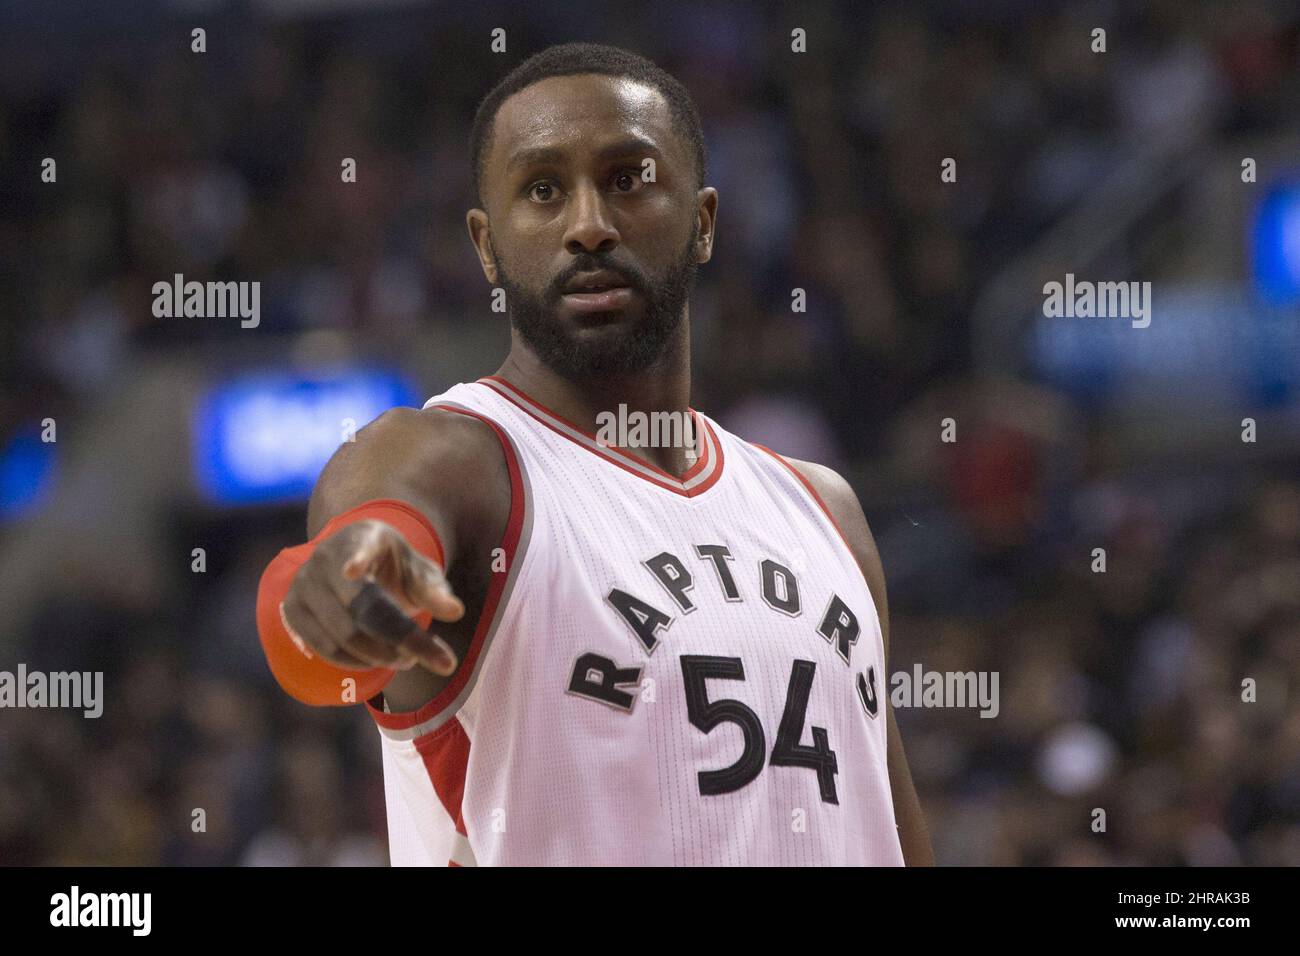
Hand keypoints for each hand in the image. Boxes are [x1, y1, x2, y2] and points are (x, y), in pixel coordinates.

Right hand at [281, 519, 463, 674]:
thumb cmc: (392, 567)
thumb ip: (434, 590)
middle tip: (425, 658)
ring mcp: (304, 583)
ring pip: (342, 633)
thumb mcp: (418, 572)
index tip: (353, 570)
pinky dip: (353, 661)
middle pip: (361, 607)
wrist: (352, 562)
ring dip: (378, 655)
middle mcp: (326, 557)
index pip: (359, 548)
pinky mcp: (292, 609)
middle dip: (397, 638)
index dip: (356, 559)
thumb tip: (454, 611)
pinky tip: (377, 661)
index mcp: (364, 537)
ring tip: (406, 659)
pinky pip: (324, 646)